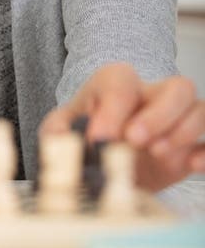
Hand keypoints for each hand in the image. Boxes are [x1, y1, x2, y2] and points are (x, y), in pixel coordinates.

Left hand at [40, 63, 204, 190]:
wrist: (97, 160)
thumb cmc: (80, 135)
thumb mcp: (59, 129)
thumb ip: (57, 131)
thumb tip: (63, 138)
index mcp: (116, 83)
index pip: (123, 82)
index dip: (114, 108)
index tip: (100, 138)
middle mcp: (151, 94)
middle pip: (177, 87)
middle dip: (160, 114)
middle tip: (135, 141)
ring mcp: (174, 120)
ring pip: (199, 109)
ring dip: (183, 132)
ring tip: (155, 154)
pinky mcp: (188, 147)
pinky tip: (191, 165)